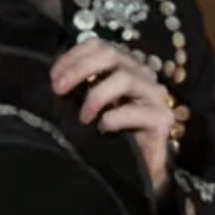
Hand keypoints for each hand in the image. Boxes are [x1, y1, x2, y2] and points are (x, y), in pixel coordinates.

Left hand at [50, 39, 174, 192]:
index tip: (53, 75)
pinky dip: (115, 117)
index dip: (73, 56)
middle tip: (58, 89)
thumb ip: (79, 86)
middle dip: (80, 69)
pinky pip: (138, 111)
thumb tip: (56, 79)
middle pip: (110, 55)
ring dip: (97, 95)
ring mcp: (154, 95)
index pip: (98, 46)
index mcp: (123, 65)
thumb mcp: (91, 103)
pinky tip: (103, 127)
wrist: (139, 168)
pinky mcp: (162, 119)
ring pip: (125, 78)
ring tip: (83, 116)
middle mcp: (140, 73)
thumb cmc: (112, 131)